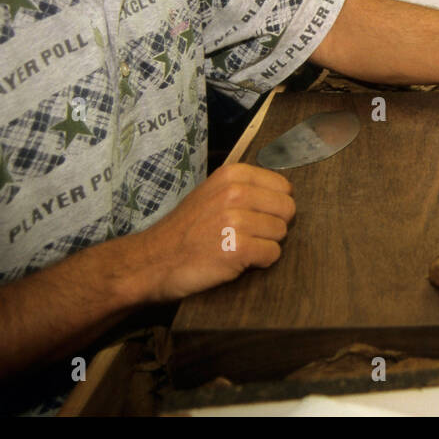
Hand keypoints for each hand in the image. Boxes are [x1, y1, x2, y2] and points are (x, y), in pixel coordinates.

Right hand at [130, 163, 296, 301]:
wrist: (150, 261)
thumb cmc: (185, 230)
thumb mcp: (211, 194)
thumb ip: (244, 189)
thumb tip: (285, 194)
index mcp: (232, 175)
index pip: (283, 187)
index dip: (274, 206)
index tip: (255, 216)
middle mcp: (234, 193)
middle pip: (287, 209)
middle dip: (273, 225)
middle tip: (247, 235)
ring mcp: (234, 220)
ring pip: (281, 233)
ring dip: (264, 245)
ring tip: (237, 247)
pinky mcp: (236, 249)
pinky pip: (272, 254)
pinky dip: (259, 262)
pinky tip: (236, 261)